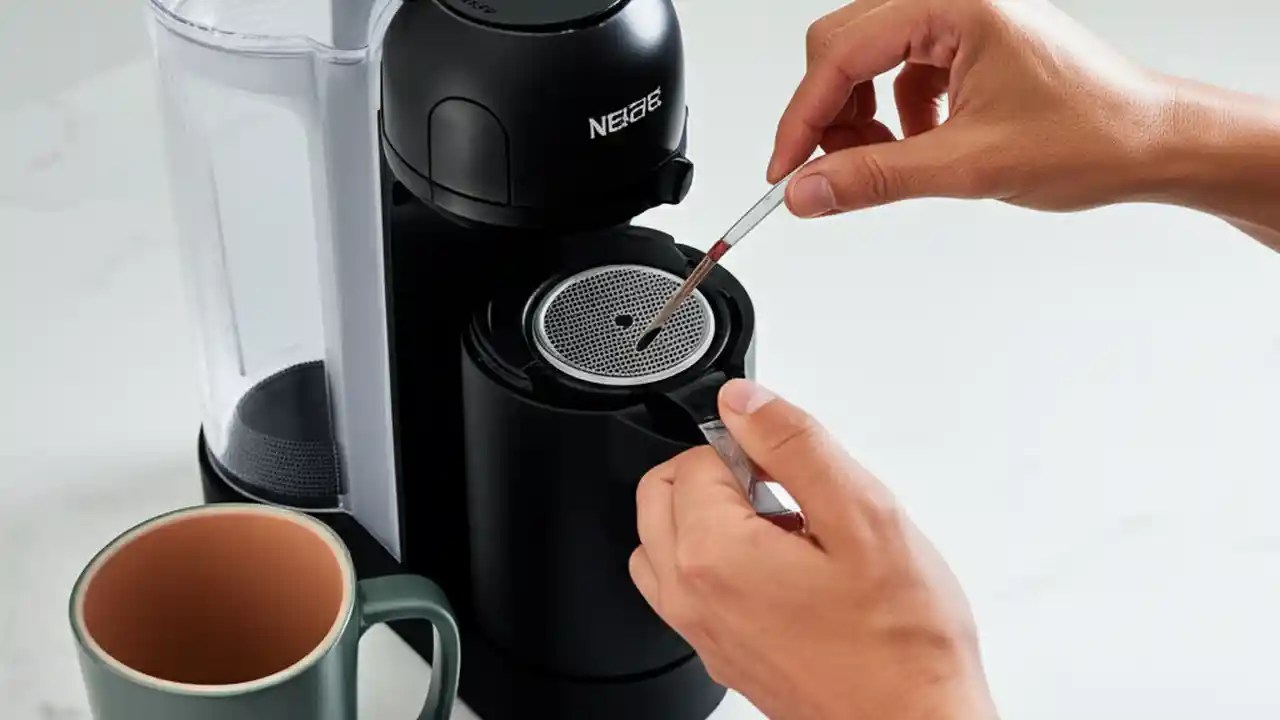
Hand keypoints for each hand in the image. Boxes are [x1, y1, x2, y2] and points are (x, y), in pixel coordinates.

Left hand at [630, 379, 996, 719]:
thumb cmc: (899, 642)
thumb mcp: (864, 517)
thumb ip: (795, 444)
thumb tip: (743, 401)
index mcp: (712, 555)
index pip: (696, 458)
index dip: (749, 446)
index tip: (791, 465)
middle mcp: (690, 597)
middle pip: (662, 495)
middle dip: (718, 475)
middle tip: (785, 488)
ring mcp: (700, 631)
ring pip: (664, 542)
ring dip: (708, 517)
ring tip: (782, 526)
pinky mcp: (719, 652)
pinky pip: (686, 587)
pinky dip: (716, 561)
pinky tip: (783, 569)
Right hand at [766, 0, 1279, 252]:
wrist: (1153, 144)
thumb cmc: (1092, 135)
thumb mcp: (968, 166)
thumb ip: (876, 177)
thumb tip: (807, 191)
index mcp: (954, 5)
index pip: (840, 52)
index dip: (801, 117)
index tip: (782, 170)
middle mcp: (953, 1)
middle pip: (842, 46)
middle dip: (827, 114)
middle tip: (825, 171)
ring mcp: (960, 20)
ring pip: (866, 61)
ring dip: (858, 116)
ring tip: (881, 161)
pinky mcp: (967, 46)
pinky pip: (899, 74)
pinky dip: (891, 116)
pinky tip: (918, 147)